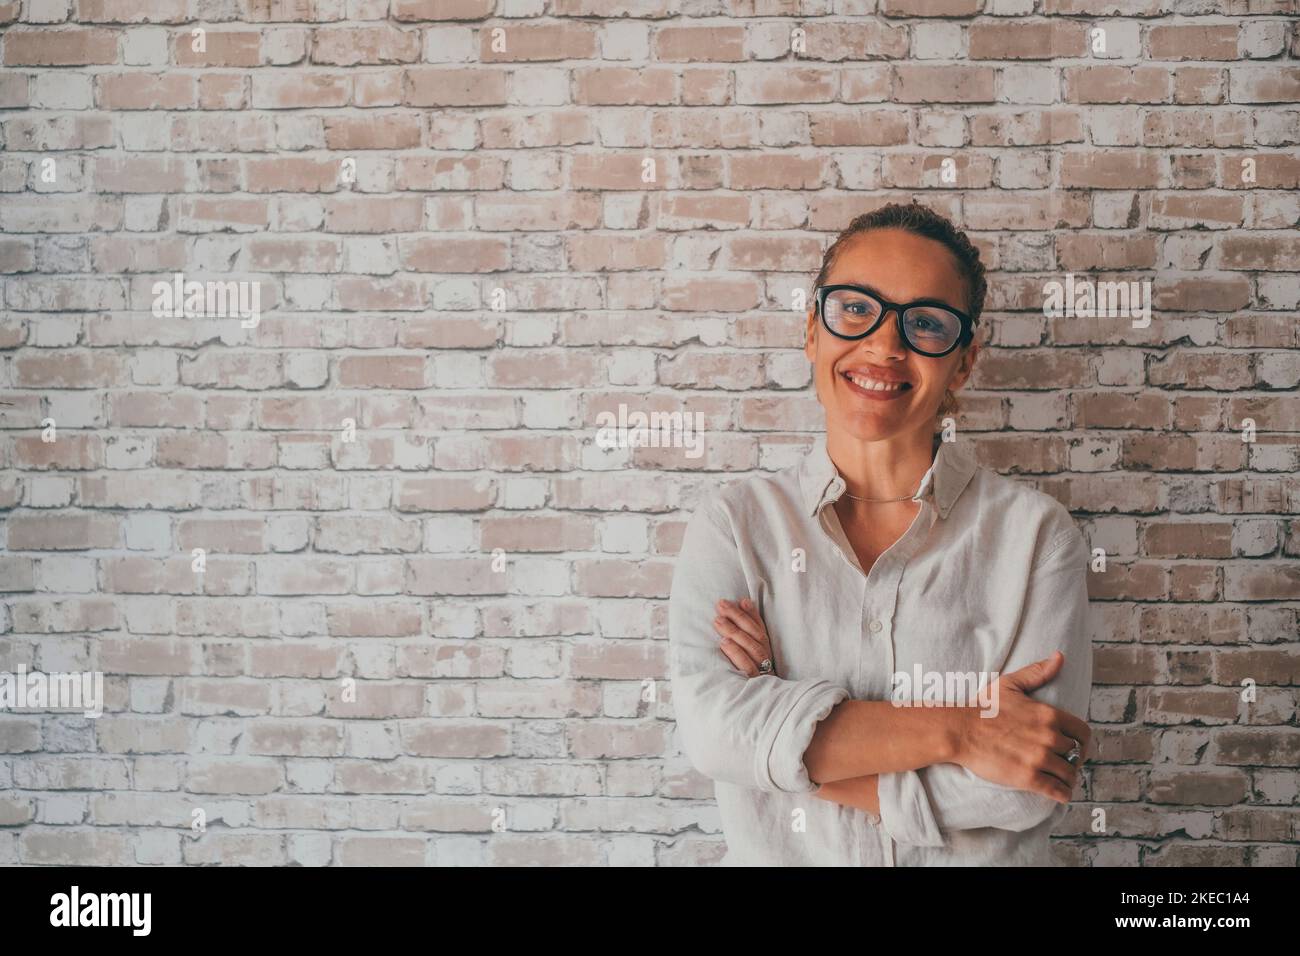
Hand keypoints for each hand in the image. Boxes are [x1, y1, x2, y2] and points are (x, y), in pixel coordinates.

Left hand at [712, 598, 776, 677]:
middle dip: (739, 618)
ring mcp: (762, 674)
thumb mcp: (743, 659)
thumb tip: (741, 605)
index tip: (742, 601)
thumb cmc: (742, 678)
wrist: (749, 718)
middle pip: (757, 636)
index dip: (753, 615)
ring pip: (753, 649)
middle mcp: (767, 662)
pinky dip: (736, 653)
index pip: (761, 630)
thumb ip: (742, 636)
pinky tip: (724, 643)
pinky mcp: (754, 684)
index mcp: (766, 654)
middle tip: (722, 605)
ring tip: (718, 621)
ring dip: (735, 632)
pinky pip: (747, 667)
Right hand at [952, 651, 1091, 803]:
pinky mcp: (1028, 777)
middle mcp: (1049, 737)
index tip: (1076, 747)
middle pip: (1076, 754)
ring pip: (1070, 774)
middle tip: (1064, 763)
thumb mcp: (1010, 684)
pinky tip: (1059, 793)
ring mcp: (1039, 758)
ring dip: (1068, 778)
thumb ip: (1037, 672)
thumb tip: (1059, 657)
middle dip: (1072, 759)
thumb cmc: (983, 707)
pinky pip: (1058, 790)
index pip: (1083, 732)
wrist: (960, 730)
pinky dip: (1063, 794)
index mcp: (1049, 715)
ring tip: (1061, 779)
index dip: (1082, 742)